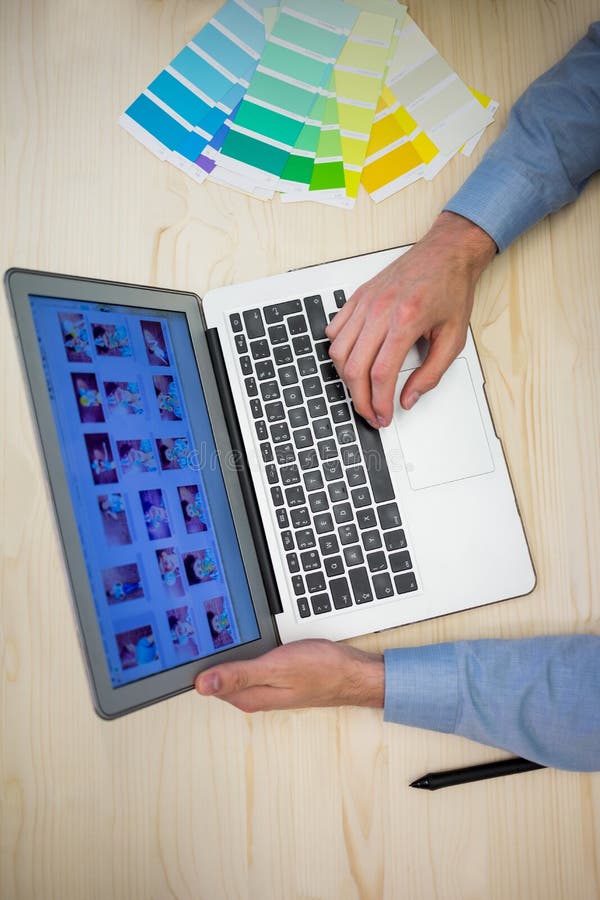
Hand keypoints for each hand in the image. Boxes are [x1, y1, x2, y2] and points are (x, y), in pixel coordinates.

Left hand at [195, 639, 383, 712]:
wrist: (353, 673)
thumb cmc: (321, 670)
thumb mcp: (277, 668)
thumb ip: (239, 675)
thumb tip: (202, 684)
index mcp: (248, 697)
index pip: (207, 684)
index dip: (193, 665)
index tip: (181, 646)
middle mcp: (254, 695)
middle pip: (218, 678)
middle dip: (203, 659)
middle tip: (189, 632)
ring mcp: (265, 686)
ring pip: (232, 671)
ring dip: (221, 656)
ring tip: (206, 633)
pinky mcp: (275, 676)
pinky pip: (248, 666)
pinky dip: (240, 653)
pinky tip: (239, 640)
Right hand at [325, 211, 496, 426]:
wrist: (446, 253)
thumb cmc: (451, 289)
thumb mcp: (454, 338)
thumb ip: (432, 373)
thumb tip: (409, 399)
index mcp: (406, 319)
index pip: (381, 373)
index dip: (379, 402)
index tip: (383, 416)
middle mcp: (380, 310)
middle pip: (354, 367)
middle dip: (360, 399)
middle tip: (371, 413)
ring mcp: (365, 302)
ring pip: (338, 351)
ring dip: (346, 378)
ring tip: (362, 390)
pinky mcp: (357, 297)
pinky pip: (334, 330)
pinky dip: (339, 350)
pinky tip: (353, 360)